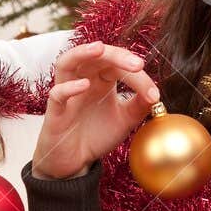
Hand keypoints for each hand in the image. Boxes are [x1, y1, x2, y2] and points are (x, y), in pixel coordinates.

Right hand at [30, 41, 160, 180]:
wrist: (75, 162)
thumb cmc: (97, 135)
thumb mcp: (124, 120)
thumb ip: (139, 106)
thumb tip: (155, 94)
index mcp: (102, 80)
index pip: (119, 67)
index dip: (138, 77)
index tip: (153, 94)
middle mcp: (83, 80)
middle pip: (96, 56)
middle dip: (117, 56)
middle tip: (137, 64)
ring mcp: (68, 93)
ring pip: (67, 62)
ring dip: (82, 52)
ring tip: (99, 48)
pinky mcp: (55, 111)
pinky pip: (57, 93)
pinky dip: (69, 87)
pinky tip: (84, 85)